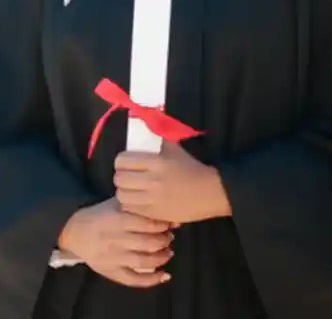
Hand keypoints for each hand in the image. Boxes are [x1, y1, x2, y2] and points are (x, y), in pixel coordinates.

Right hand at [57, 197, 174, 287]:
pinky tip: (164, 275)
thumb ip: (138, 207)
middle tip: (168, 237)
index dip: (161, 225)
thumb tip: (168, 215)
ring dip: (161, 258)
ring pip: (143, 261)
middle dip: (163, 240)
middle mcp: (114, 240)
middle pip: (147, 243)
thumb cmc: (98, 216)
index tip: (168, 224)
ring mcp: (112, 258)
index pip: (145, 224)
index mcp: (115, 220)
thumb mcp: (115, 204)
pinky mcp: (111, 272)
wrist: (73, 233)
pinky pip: (133, 279)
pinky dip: (151, 280)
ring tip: (167, 252)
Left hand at [114, 141, 231, 223]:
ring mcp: (153, 200)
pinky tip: (140, 201)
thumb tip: (147, 118)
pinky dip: (132, 205)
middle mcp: (152, 181)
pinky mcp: (156, 214)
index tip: (127, 164)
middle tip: (129, 177)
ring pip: (122, 196)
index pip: (122, 161)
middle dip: (121, 176)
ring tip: (132, 190)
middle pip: (119, 179)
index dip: (122, 162)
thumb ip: (158, 136)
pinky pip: (131, 209)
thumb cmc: (192, 168)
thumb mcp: (175, 148)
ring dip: (124, 191)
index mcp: (157, 162)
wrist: (212, 192)